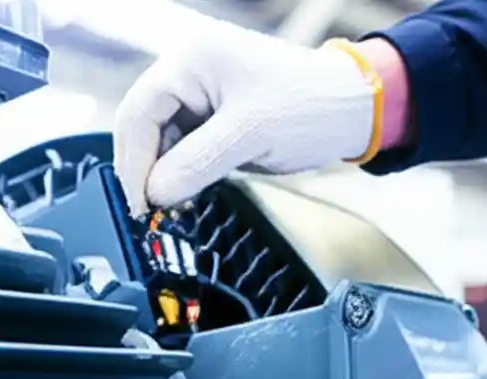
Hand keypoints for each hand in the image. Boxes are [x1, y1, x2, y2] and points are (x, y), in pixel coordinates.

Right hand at [112, 21, 376, 215]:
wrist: (353, 109)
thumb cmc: (309, 106)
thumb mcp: (249, 135)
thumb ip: (195, 164)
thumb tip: (153, 194)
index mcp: (191, 59)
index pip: (139, 110)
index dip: (134, 160)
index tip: (140, 203)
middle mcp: (188, 72)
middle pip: (142, 124)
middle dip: (143, 169)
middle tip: (148, 211)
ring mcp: (199, 96)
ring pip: (159, 140)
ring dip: (161, 175)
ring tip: (172, 207)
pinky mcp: (213, 120)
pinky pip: (181, 149)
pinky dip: (180, 174)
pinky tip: (186, 196)